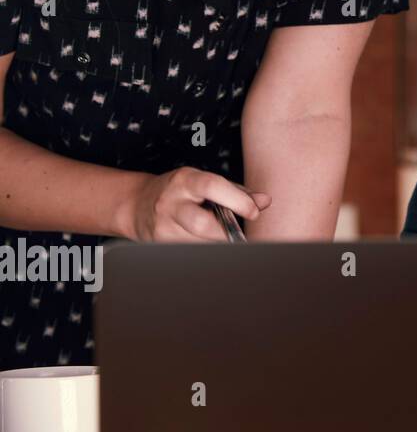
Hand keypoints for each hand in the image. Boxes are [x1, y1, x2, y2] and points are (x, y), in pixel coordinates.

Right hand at [123, 167, 270, 241]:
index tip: (254, 212)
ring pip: (198, 243)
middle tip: (236, 233)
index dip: (238, 201)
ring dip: (215, 243)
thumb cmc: (181, 191)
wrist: (137, 204)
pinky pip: (190, 251)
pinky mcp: (159, 244)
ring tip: (217, 234)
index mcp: (185, 180)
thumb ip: (237, 192)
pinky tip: (202, 240)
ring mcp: (162, 226)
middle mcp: (171, 202)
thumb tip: (265, 201)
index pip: (213, 186)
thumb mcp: (205, 182)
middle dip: (225, 232)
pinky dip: (203, 247)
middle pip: (202, 224)